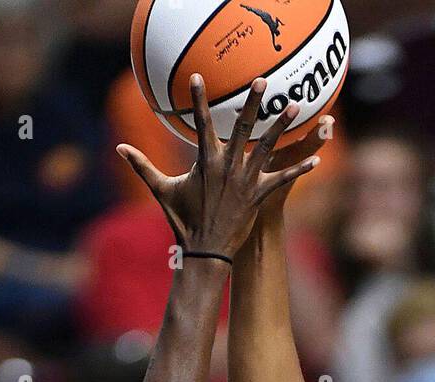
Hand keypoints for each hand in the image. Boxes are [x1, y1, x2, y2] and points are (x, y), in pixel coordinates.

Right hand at [117, 76, 319, 260]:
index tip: (197, 77)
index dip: (199, 100)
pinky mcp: (258, 196)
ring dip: (281, 127)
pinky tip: (316, 161)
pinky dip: (298, 171)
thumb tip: (118, 149)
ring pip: (267, 148)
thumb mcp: (162, 190)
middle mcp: (228, 167)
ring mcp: (245, 181)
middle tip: (262, 82)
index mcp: (206, 162)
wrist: (204, 251)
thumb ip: (142, 165)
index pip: (203, 123)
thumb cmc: (183, 220)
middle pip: (243, 128)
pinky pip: (281, 180)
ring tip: (295, 107)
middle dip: (253, 103)